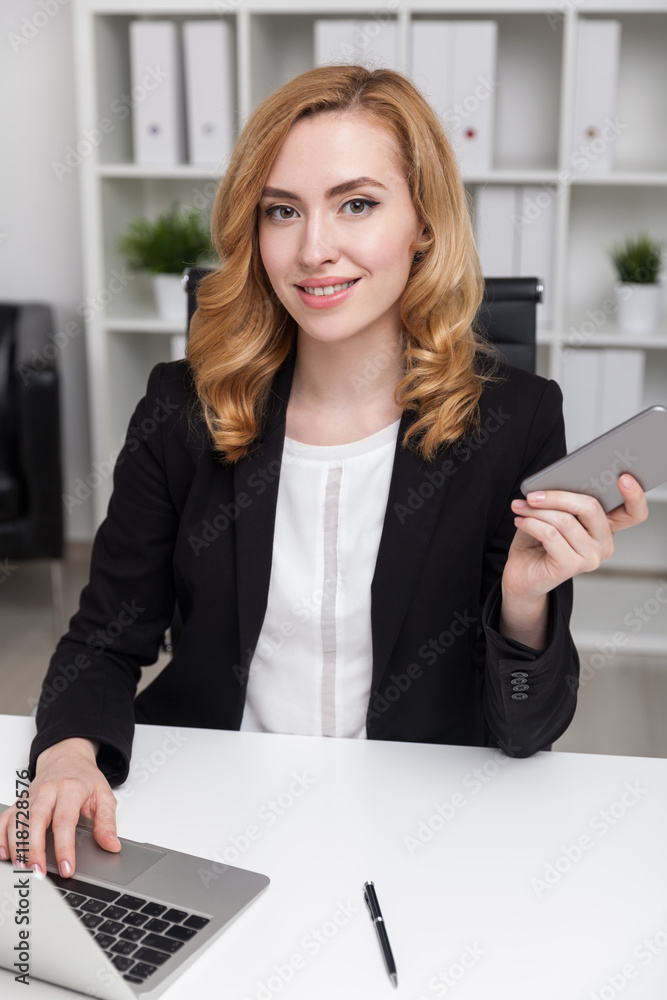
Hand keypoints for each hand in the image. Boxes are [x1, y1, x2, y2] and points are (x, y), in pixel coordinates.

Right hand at [0, 738, 119, 876]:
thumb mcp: (104, 795)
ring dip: (17, 846)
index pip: (64, 821)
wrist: (67, 758)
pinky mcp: (19, 803)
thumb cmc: (84, 778)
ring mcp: (30, 797)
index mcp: (70, 789)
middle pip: (35, 821)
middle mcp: (46, 792)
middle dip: (34, 849)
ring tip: (22, 868)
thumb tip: (112, 845)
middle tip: (38, 872)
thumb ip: (107, 821)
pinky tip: (3, 853)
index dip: (64, 847)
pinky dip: (1, 837)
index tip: (66, 868)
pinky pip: (4, 819)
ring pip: (17, 821)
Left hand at [503, 473, 648, 601]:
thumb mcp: (553, 514)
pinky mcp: (571, 567)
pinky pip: (551, 535)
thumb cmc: (538, 541)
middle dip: (557, 496)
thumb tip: (551, 484)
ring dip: (537, 511)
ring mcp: (591, 557)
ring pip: (565, 521)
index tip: (623, 478)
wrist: (522, 573)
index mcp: (605, 527)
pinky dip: (532, 524)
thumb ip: (562, 501)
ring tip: (521, 507)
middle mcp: (604, 543)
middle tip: (532, 494)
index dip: (635, 495)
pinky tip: (521, 521)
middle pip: (591, 507)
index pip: (634, 513)